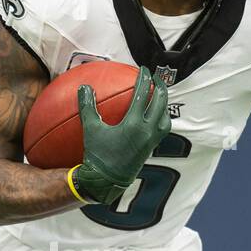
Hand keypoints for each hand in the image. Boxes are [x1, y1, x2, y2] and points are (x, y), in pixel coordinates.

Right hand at [72, 67, 170, 205]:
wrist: (106, 181)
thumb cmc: (97, 156)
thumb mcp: (90, 129)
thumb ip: (87, 106)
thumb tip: (84, 87)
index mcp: (133, 124)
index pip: (142, 95)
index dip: (144, 79)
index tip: (143, 69)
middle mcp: (147, 131)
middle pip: (160, 103)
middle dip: (160, 87)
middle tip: (156, 77)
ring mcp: (152, 140)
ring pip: (165, 116)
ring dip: (164, 103)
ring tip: (160, 94)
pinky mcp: (152, 148)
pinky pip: (163, 129)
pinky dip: (162, 118)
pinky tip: (155, 115)